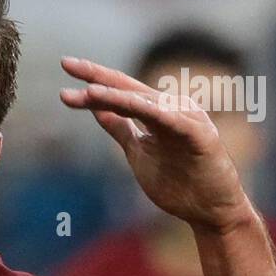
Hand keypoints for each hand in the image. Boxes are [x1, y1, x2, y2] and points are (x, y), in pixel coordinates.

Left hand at [59, 56, 255, 233]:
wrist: (211, 212)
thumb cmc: (178, 181)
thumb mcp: (137, 150)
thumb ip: (120, 127)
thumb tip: (95, 107)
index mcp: (157, 110)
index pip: (120, 89)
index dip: (92, 78)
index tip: (64, 67)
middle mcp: (172, 108)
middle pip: (129, 89)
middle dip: (97, 78)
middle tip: (66, 63)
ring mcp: (188, 120)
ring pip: (146, 103)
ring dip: (117, 96)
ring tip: (89, 91)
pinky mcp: (200, 137)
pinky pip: (172, 120)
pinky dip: (151, 111)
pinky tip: (129, 104)